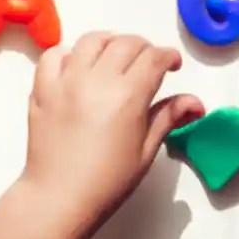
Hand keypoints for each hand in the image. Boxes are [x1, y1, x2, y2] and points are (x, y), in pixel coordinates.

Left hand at [19, 32, 203, 226]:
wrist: (59, 198)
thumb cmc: (108, 181)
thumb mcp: (146, 150)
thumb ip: (168, 117)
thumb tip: (196, 103)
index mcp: (127, 96)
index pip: (154, 57)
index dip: (168, 56)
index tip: (172, 65)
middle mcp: (96, 80)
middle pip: (126, 43)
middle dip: (144, 48)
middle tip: (148, 64)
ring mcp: (65, 81)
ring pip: (91, 40)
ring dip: (109, 42)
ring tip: (115, 57)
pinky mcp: (42, 89)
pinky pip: (53, 55)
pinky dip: (69, 54)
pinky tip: (78, 67)